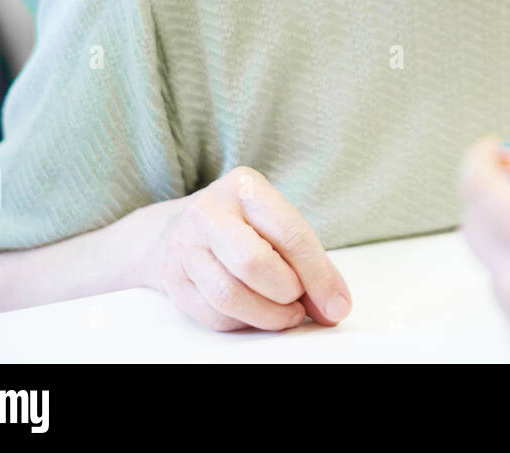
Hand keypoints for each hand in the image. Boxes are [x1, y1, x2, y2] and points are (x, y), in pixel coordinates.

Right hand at [139, 166, 352, 331]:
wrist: (178, 229)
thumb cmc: (242, 227)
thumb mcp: (275, 223)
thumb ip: (307, 261)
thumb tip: (334, 306)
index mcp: (246, 187)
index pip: (290, 234)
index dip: (318, 275)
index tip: (337, 304)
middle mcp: (208, 211)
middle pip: (254, 264)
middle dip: (287, 293)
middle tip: (300, 302)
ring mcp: (184, 245)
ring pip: (230, 296)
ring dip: (268, 316)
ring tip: (285, 314)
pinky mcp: (172, 279)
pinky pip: (214, 315)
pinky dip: (244, 322)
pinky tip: (256, 313)